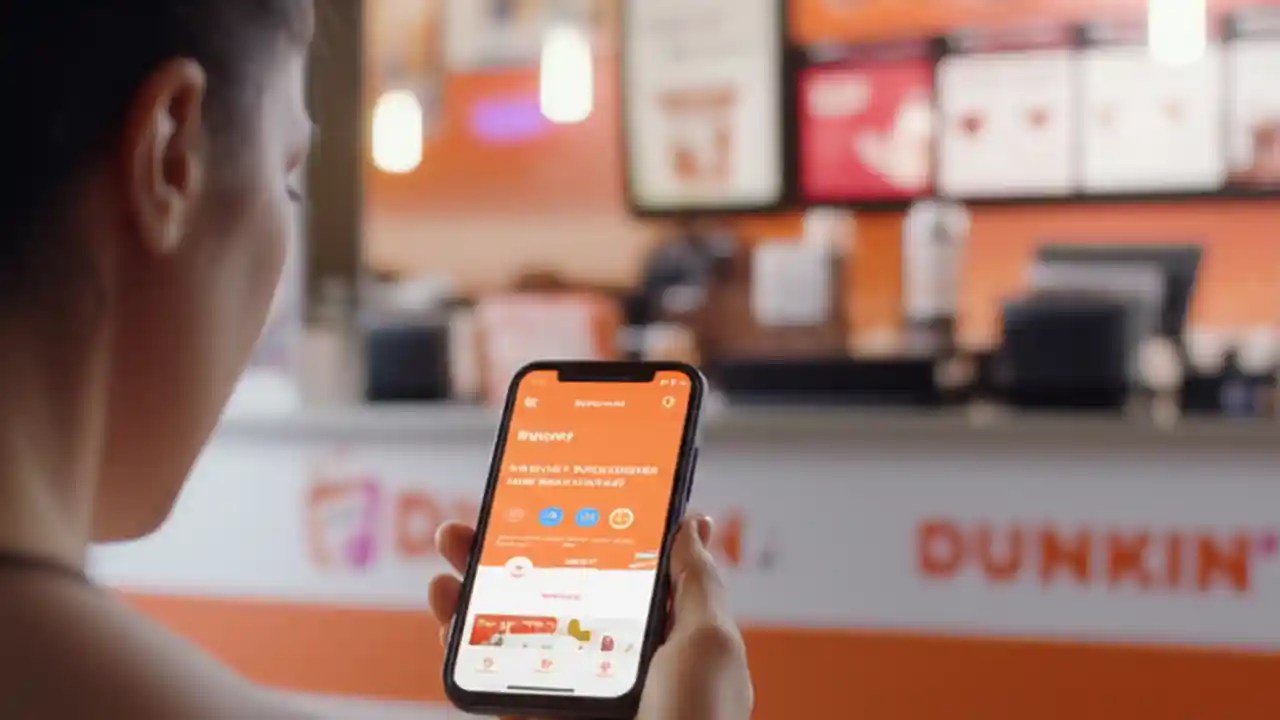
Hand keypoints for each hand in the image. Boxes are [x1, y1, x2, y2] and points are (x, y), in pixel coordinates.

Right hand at [428, 515, 753, 719]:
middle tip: (485, 516)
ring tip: (451, 547)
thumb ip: (698, 584)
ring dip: (477, 584)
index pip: (624, 573)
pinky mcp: (536, 718)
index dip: (592, 532)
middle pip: (557, 590)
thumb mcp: (710, 645)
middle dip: (518, 550)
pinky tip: (445, 608)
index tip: (561, 495)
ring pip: (516, 626)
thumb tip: (692, 524)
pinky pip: (491, 676)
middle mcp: (616, 661)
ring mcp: (572, 692)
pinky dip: (461, 641)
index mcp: (664, 639)